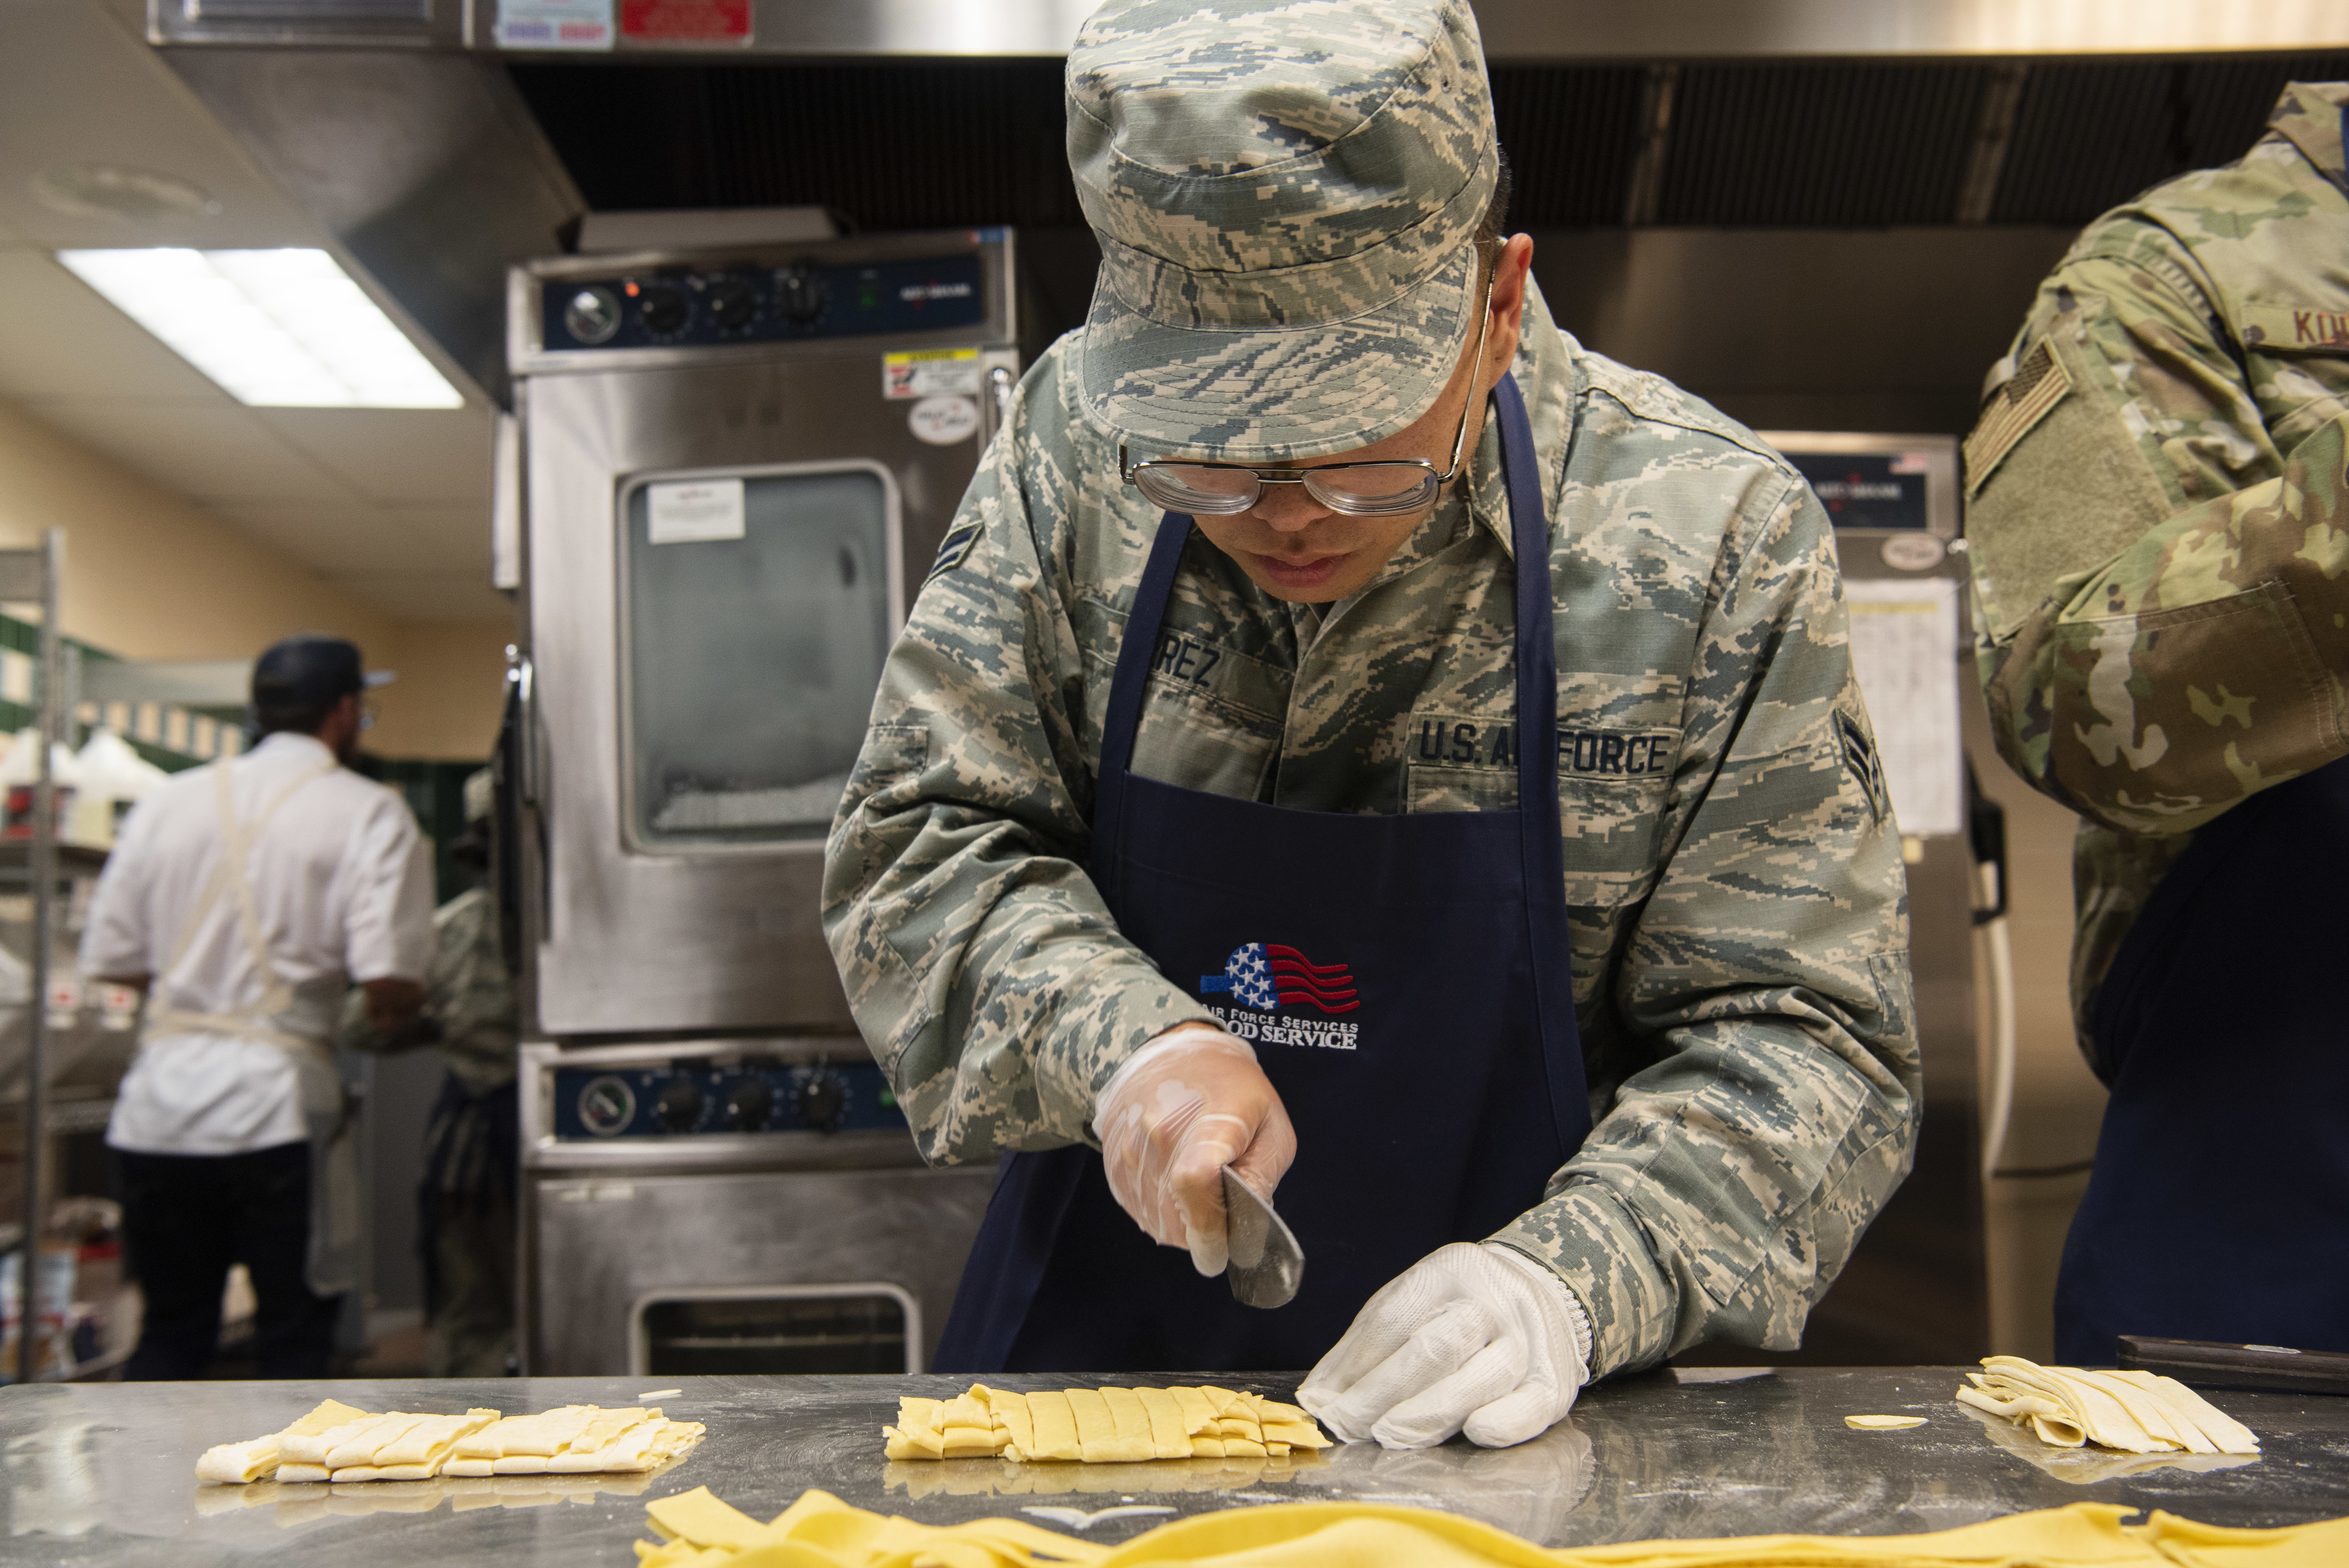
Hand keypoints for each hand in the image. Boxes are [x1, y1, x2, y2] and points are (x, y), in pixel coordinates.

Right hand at [1093, 1025, 1295, 1274]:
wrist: (1168, 1050)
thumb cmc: (1231, 1088)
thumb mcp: (1271, 1125)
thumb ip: (1261, 1178)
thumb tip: (1243, 1229)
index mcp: (1206, 1122)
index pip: (1195, 1183)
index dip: (1208, 1228)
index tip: (1218, 1254)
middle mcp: (1158, 1135)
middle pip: (1175, 1215)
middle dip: (1202, 1232)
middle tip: (1220, 1215)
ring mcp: (1129, 1148)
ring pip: (1154, 1218)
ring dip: (1180, 1223)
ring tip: (1199, 1191)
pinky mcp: (1112, 1159)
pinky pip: (1136, 1207)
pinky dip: (1159, 1210)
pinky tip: (1174, 1185)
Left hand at [1298, 1242, 1589, 1449]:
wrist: (1545, 1297)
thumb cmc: (1458, 1308)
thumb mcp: (1410, 1304)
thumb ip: (1364, 1347)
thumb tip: (1316, 1398)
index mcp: (1450, 1270)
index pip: (1394, 1319)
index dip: (1355, 1365)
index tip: (1323, 1403)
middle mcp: (1494, 1299)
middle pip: (1435, 1347)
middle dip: (1383, 1392)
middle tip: (1348, 1426)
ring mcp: (1529, 1338)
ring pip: (1481, 1377)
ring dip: (1429, 1414)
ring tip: (1388, 1436)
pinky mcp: (1555, 1379)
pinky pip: (1532, 1404)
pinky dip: (1505, 1422)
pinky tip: (1473, 1432)